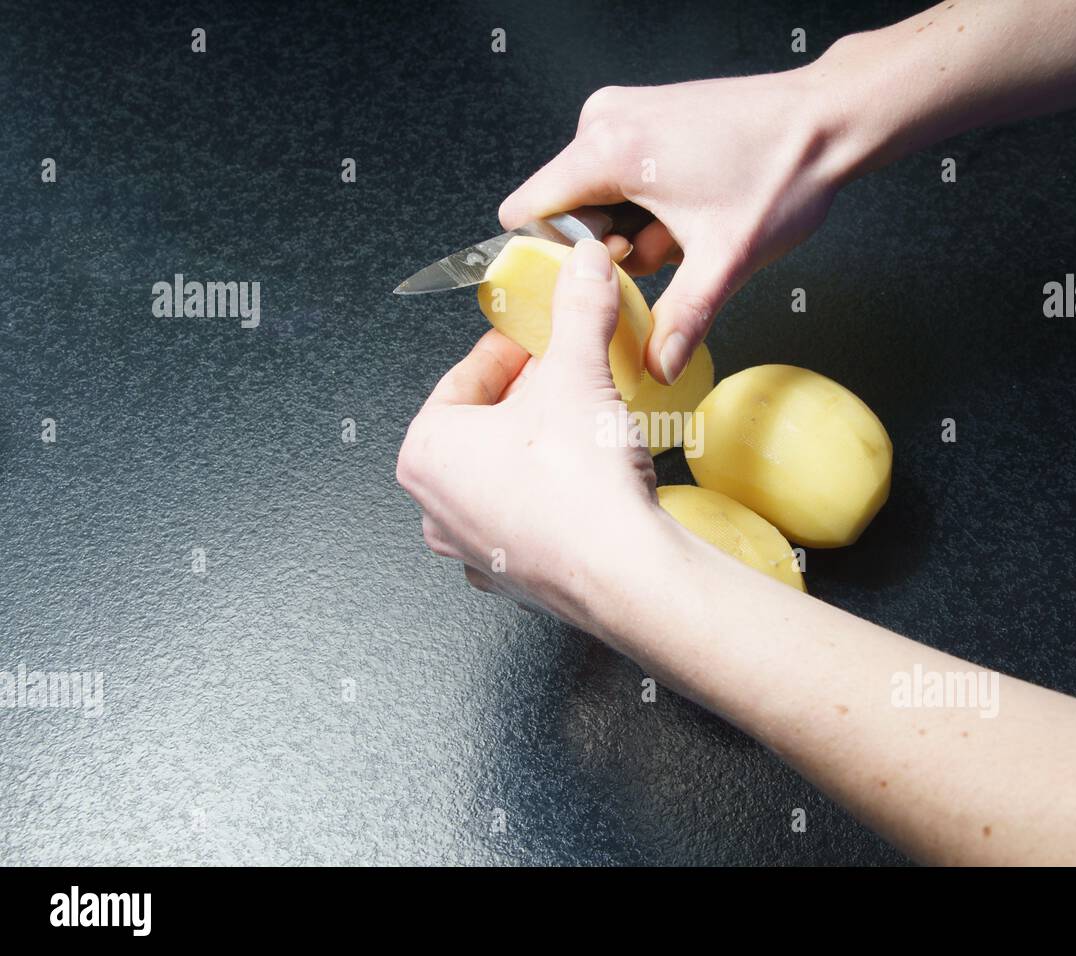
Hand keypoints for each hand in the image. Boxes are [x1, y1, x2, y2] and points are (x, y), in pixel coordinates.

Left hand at [396, 239, 658, 627]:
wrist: (624, 576)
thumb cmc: (581, 485)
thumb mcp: (579, 375)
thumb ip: (579, 310)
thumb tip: (584, 264)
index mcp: (426, 451)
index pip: (464, 378)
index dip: (509, 348)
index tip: (540, 334)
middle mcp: (434, 506)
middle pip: (482, 426)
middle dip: (526, 395)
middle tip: (569, 372)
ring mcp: (472, 549)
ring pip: (501, 475)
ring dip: (537, 445)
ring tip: (584, 422)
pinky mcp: (513, 579)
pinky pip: (525, 519)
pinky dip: (551, 495)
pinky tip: (588, 481)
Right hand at [499, 68, 853, 383]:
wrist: (829, 121)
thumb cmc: (781, 172)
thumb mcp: (726, 260)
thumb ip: (681, 319)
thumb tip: (656, 367)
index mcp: (609, 149)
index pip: (526, 210)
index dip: (552, 257)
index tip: (593, 281)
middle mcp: (606, 120)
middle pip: (565, 209)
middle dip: (608, 249)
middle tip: (667, 255)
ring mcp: (627, 113)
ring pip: (597, 197)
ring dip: (635, 229)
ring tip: (687, 232)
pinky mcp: (647, 115)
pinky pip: (621, 175)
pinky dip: (648, 204)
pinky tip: (691, 211)